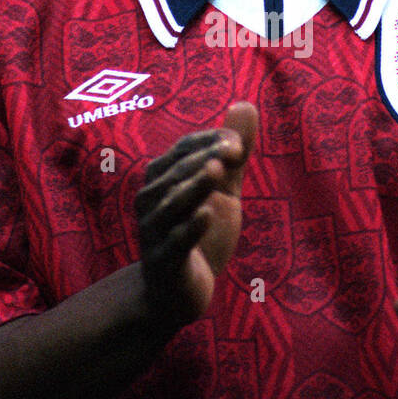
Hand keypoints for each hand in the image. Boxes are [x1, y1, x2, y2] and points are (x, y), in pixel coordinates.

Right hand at [135, 102, 257, 330]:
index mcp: (161, 180)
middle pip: (175, 174)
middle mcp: (151, 203)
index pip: (182, 151)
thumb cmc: (196, 234)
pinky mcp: (164, 264)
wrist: (178, 294)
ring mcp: (154, 234)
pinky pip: (175, 244)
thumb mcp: (221, 191)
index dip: (208, 142)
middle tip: (233, 150)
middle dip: (203, 159)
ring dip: (194, 187)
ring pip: (171, 206)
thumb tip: (246, 103)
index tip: (237, 142)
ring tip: (216, 170)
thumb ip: (232, 153)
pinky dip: (189, 228)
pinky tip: (207, 214)